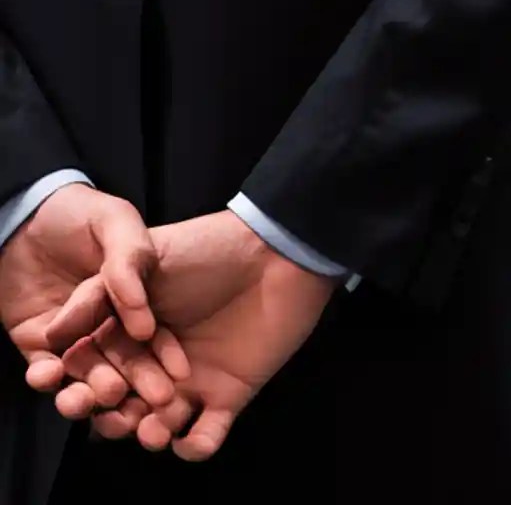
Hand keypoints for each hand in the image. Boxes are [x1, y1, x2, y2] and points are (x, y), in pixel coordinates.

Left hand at [0, 184, 184, 417]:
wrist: (22, 214)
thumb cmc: (77, 213)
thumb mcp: (117, 223)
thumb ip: (131, 260)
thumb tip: (143, 318)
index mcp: (135, 302)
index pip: (156, 336)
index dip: (168, 356)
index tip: (180, 375)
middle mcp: (106, 325)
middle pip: (125, 361)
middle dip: (139, 382)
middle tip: (153, 399)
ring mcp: (71, 337)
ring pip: (87, 373)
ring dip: (93, 390)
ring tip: (103, 394)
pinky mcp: (35, 344)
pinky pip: (44, 368)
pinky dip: (47, 378)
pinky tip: (50, 376)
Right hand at [48, 210, 337, 460]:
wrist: (275, 255)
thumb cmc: (206, 249)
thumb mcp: (145, 258)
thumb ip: (101, 291)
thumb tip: (50, 333)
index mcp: (126, 331)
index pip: (95, 365)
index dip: (83, 379)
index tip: (79, 389)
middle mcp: (153, 362)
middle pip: (123, 400)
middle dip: (113, 414)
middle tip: (117, 412)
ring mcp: (190, 382)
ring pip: (159, 422)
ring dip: (151, 433)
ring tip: (153, 431)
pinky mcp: (229, 396)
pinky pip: (207, 433)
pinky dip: (196, 445)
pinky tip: (189, 441)